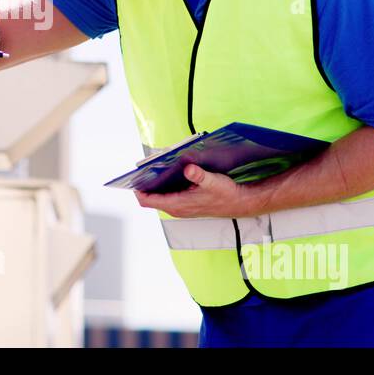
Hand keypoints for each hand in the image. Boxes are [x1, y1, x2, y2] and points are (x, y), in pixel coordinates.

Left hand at [133, 164, 249, 217]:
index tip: (134, 176)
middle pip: (150, 197)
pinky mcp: (185, 203)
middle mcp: (176, 208)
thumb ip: (199, 175)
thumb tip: (188, 168)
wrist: (239, 203)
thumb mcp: (213, 181)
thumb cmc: (226, 195)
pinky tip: (169, 172)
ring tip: (154, 167)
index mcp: (178, 204)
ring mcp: (180, 207)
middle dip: (145, 183)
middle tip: (144, 167)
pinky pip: (167, 195)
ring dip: (155, 183)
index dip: (138, 189)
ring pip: (158, 196)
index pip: (147, 200)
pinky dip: (164, 185)